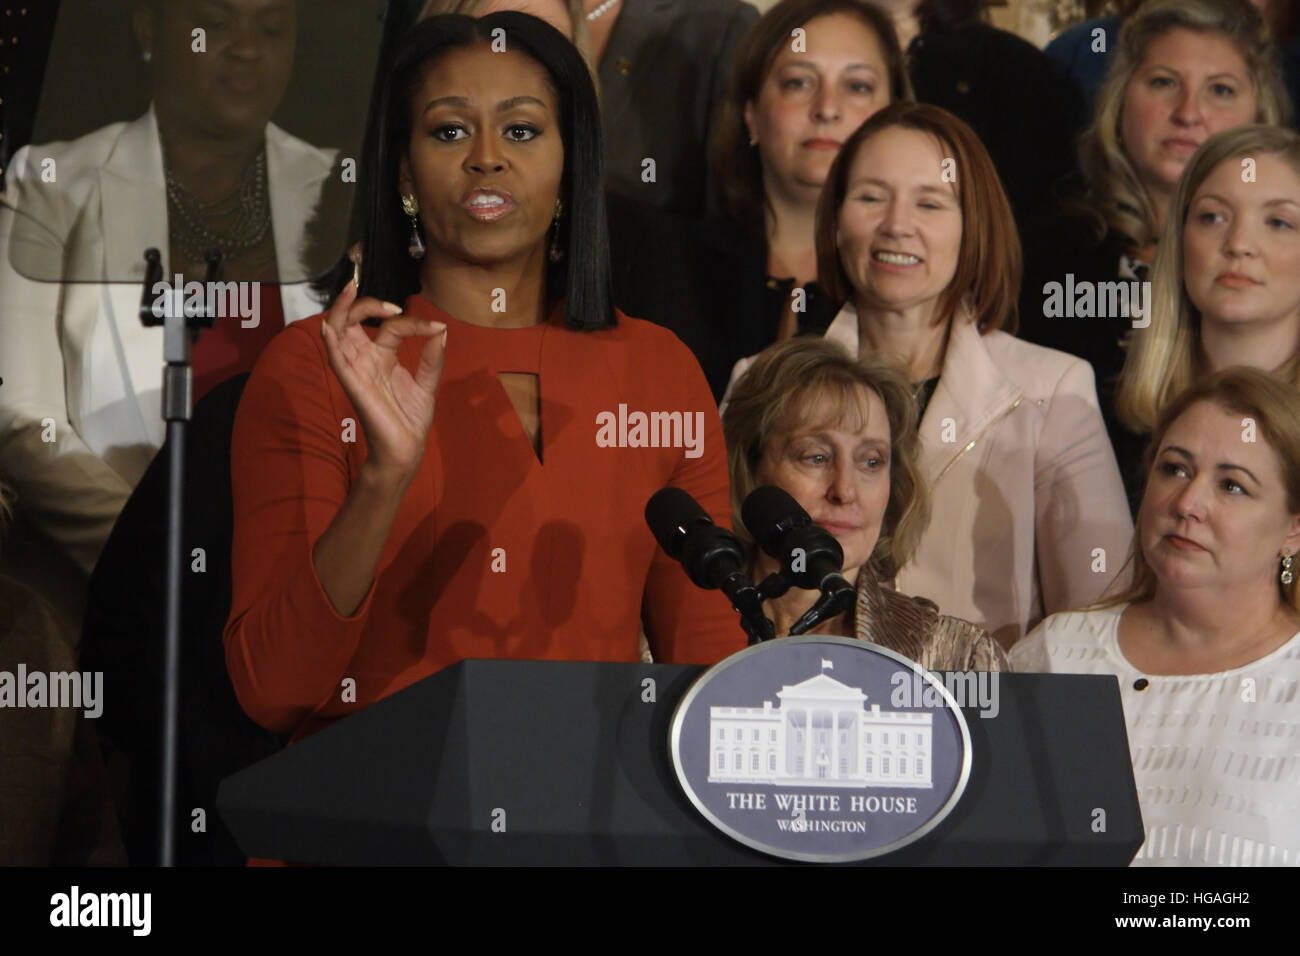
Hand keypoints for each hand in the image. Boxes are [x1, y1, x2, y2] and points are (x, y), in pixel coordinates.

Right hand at [320, 279, 445, 478]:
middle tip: (382, 299)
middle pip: (352, 321)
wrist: (407, 449)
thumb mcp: (427, 382)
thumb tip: (441, 328)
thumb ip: (432, 356)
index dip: (412, 322)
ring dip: (340, 311)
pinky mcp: (353, 386)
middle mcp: (366, 359)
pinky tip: (331, 326)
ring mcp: (357, 371)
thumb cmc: (411, 418)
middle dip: (360, 302)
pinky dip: (332, 341)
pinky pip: (336, 360)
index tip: (435, 327)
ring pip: (338, 333)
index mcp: (383, 356)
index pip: (390, 326)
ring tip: (349, 291)